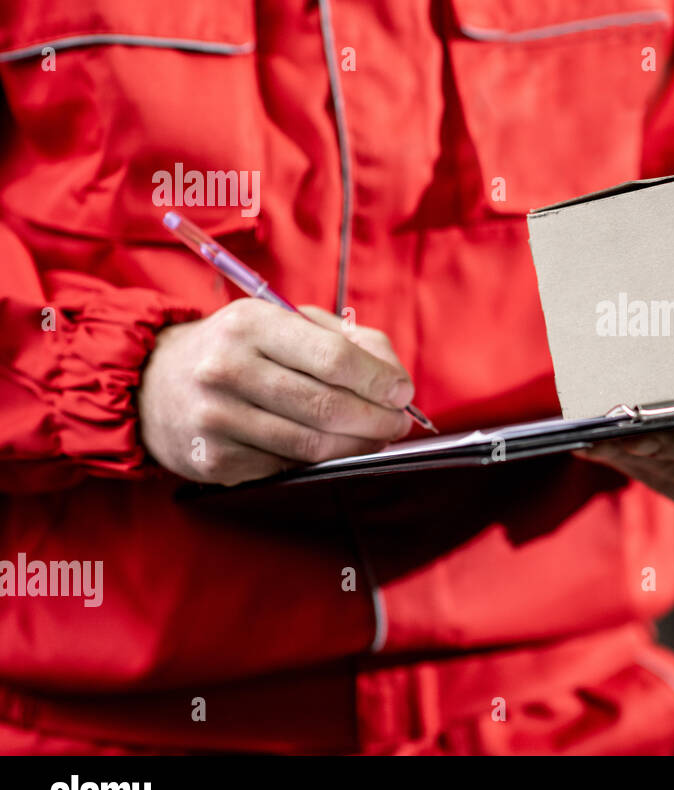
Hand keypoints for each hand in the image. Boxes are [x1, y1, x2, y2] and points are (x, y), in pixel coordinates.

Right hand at [139, 299, 413, 484]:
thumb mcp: (282, 322)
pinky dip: (319, 462)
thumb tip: (394, 379)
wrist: (154, 382)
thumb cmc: (240, 349)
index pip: (333, 358)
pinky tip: (332, 451)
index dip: (378, 380)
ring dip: (356, 446)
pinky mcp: (213, 459)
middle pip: (327, 406)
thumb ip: (344, 340)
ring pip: (311, 444)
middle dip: (376, 419)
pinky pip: (286, 467)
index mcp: (252, 323)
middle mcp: (227, 368)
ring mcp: (216, 417)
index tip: (402, 392)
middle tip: (397, 422)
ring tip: (375, 437)